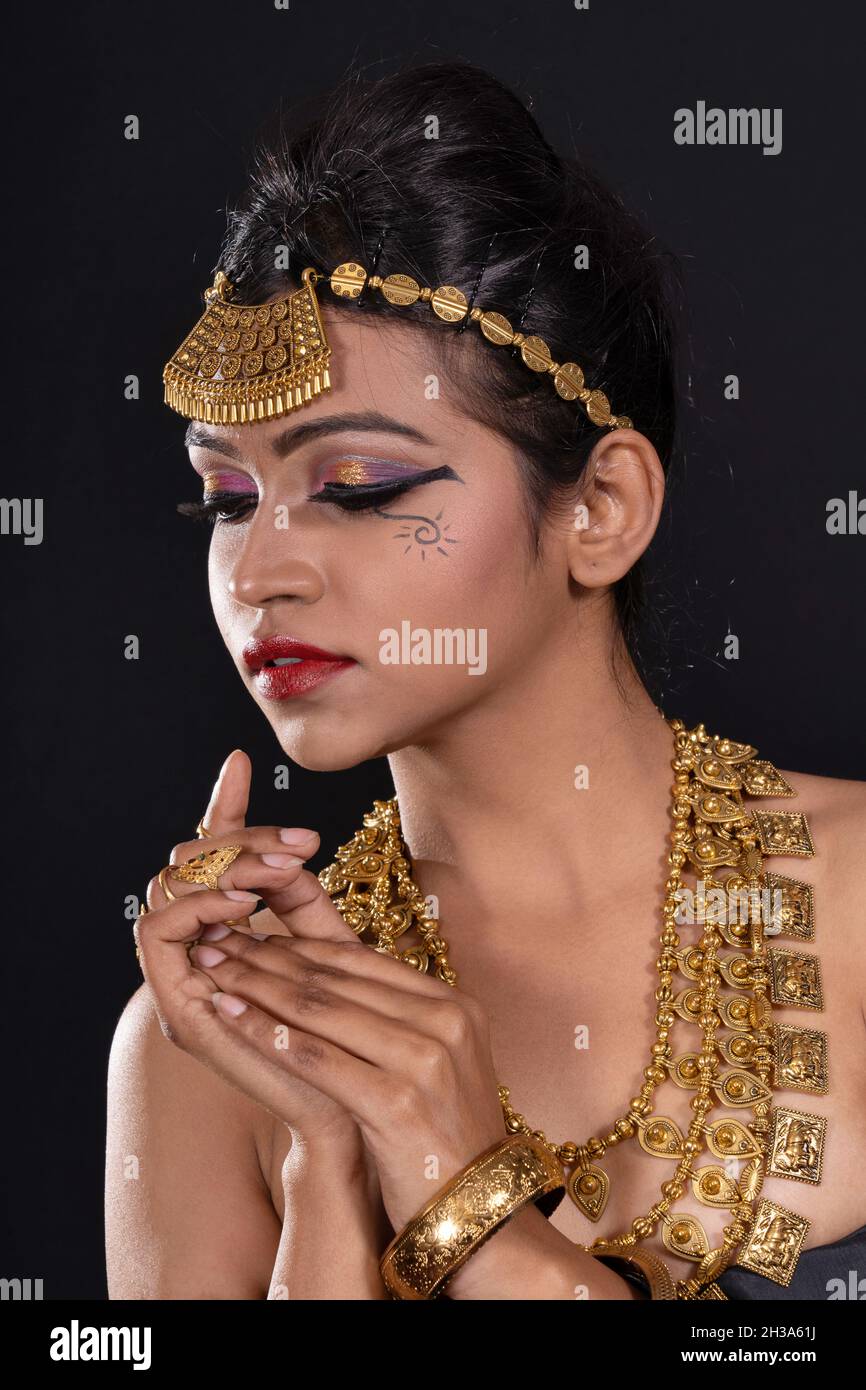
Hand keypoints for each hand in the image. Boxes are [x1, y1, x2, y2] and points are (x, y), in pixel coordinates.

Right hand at [136, 749, 364, 1153]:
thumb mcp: (330, 947)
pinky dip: (196, 904)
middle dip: (235, 838)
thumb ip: (304, 897)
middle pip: (183, 861)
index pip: (209, 853)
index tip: (241, 761)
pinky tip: (244, 898)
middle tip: (294, 841)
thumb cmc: (351, 1031)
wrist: (357, 1110)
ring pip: (163, 887)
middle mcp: (198, 950)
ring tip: (269, 868)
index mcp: (230, 930)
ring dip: (215, 866)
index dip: (222, 807)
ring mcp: (183, 977)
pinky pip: (157, 932)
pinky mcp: (179, 1004)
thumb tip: (297, 841)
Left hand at [182, 851, 507, 1236]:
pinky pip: (316, 1058)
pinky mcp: (397, 1101)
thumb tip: (333, 984)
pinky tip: (230, 1017)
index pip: (361, 959)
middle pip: (336, 978)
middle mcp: (445, 1021)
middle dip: (268, 957)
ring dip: (257, 986)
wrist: (480, 1214)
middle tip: (217, 942)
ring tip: (213, 971)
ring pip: (321, 1010)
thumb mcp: (437, 1065)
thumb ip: (399, 1021)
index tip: (253, 936)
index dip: (300, 944)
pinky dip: (266, 1033)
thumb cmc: (444, 1142)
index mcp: (454, 1005)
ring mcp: (425, 1059)